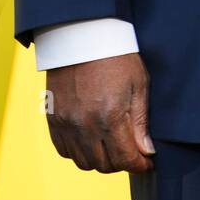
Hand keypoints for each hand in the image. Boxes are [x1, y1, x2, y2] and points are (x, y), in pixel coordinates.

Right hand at [45, 52, 154, 172]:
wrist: (82, 34)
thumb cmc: (116, 55)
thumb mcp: (139, 83)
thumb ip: (141, 121)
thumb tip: (146, 151)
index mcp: (110, 116)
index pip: (125, 160)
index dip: (139, 165)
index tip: (147, 162)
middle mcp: (85, 125)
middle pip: (104, 165)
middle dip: (122, 162)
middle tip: (130, 150)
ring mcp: (66, 123)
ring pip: (84, 163)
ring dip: (100, 159)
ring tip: (111, 144)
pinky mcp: (53, 119)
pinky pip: (64, 151)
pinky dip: (79, 151)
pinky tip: (91, 138)